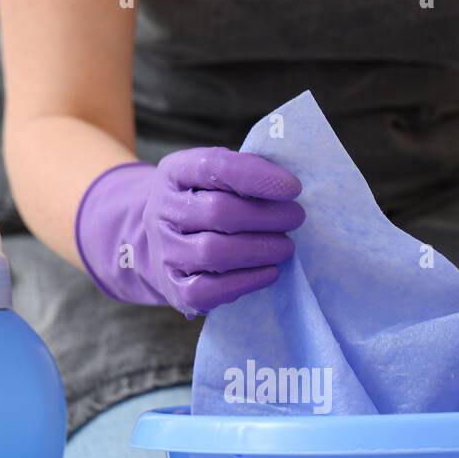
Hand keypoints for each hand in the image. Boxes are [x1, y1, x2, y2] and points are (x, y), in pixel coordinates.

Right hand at [76, 147, 304, 317]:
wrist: (162, 242)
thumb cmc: (203, 201)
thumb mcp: (213, 175)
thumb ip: (244, 171)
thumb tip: (287, 187)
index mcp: (175, 173)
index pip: (214, 167)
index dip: (257, 177)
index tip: (293, 188)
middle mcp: (163, 211)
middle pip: (218, 212)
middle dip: (266, 216)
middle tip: (296, 218)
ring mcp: (166, 252)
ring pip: (214, 252)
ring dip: (260, 250)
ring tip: (285, 246)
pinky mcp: (175, 288)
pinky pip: (209, 290)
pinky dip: (246, 282)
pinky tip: (270, 272)